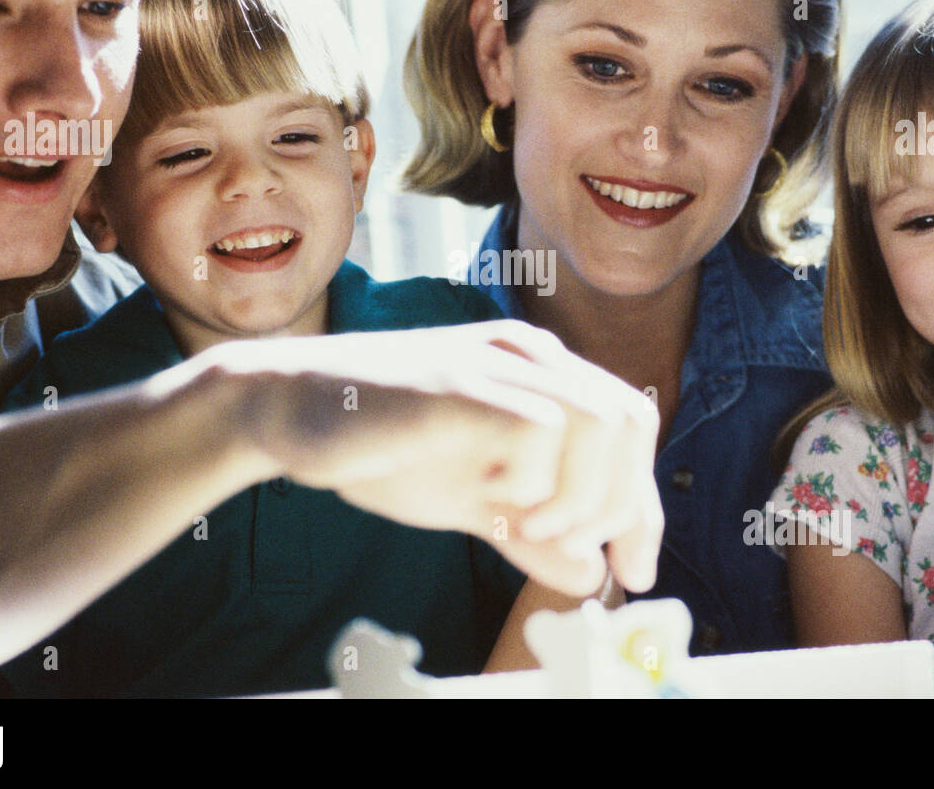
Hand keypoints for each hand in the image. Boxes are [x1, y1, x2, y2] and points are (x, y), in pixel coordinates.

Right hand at [197, 320, 662, 595]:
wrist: (289, 411)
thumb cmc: (379, 446)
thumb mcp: (470, 500)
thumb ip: (531, 532)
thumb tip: (590, 575)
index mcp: (540, 375)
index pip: (631, 427)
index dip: (644, 506)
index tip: (635, 571)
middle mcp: (529, 358)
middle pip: (631, 422)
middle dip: (620, 505)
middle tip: (571, 550)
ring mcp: (495, 364)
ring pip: (598, 421)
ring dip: (578, 495)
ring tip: (523, 526)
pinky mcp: (460, 384)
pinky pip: (538, 428)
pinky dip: (534, 483)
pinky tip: (492, 502)